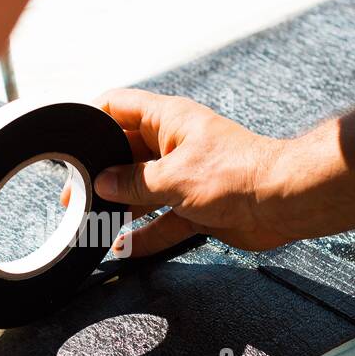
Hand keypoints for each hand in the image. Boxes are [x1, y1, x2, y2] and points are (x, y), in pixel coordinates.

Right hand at [86, 89, 297, 256]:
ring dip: (120, 208)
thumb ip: (133, 183)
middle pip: (125, 155)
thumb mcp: (173, 177)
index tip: (72, 141)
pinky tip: (124, 249)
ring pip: (142, 191)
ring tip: (92, 224)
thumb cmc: (237, 174)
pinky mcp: (196, 206)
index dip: (93, 119)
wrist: (283, 201)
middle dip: (101, 174)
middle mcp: (174, 145)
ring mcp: (185, 176)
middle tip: (75, 196)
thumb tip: (104, 183)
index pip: (119, 106)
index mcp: (168, 121)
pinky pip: (162, 221)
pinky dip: (145, 235)